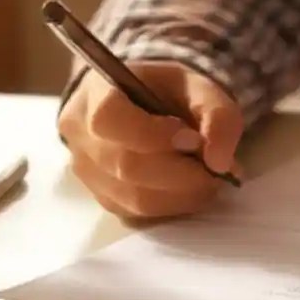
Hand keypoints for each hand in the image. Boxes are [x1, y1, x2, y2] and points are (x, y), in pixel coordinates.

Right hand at [58, 62, 242, 218]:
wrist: (141, 104)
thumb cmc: (165, 90)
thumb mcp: (197, 86)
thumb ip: (217, 114)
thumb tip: (219, 162)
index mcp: (95, 93)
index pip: (109, 119)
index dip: (153, 135)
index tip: (192, 139)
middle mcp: (80, 135)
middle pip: (125, 166)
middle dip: (180, 173)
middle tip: (214, 168)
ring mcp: (85, 172)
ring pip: (133, 198)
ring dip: (181, 194)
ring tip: (207, 179)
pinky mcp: (101, 198)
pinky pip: (137, 213)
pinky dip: (171, 206)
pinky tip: (189, 190)